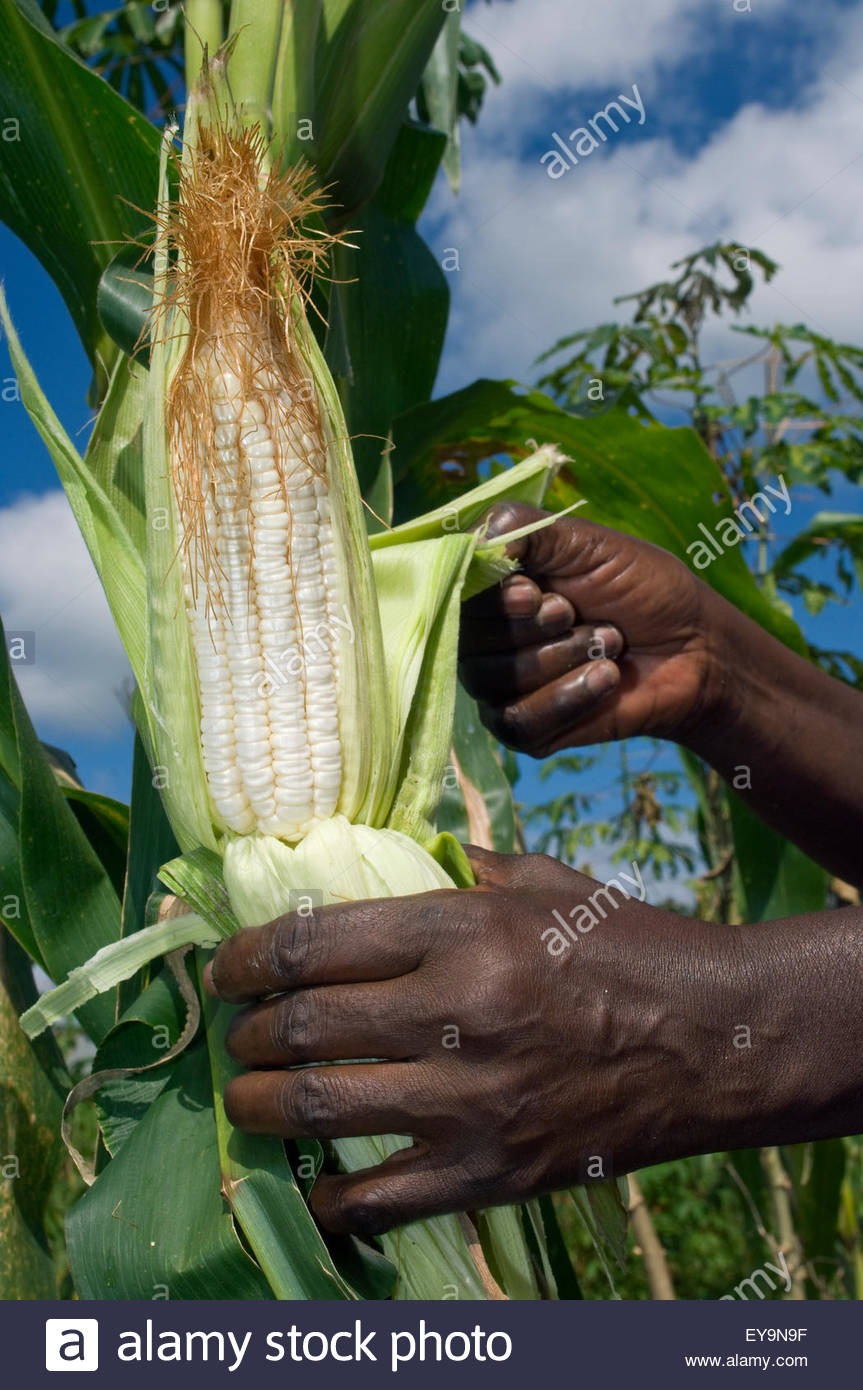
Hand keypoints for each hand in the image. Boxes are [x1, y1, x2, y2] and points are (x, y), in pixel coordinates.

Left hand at [205, 847, 758, 1235]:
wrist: (716, 1042)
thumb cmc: (629, 947)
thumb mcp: (545, 882)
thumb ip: (462, 869)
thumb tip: (392, 857)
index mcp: (464, 929)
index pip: (313, 940)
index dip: (245, 957)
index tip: (223, 971)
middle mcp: (455, 1011)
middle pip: (302, 1025)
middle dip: (246, 1032)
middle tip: (237, 1034)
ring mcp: (470, 1099)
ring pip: (317, 1108)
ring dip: (259, 1103)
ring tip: (245, 1096)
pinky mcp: (490, 1171)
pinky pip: (375, 1198)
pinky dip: (327, 1196)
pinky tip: (311, 1181)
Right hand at [459, 503, 727, 756]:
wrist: (698, 649)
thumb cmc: (645, 590)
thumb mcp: (589, 543)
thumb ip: (526, 528)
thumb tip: (476, 537)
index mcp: (497, 590)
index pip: (456, 596)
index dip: (488, 598)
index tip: (533, 591)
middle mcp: (489, 640)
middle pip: (468, 641)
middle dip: (532, 628)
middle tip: (577, 613)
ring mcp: (503, 688)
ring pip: (491, 682)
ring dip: (559, 659)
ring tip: (610, 642)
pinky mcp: (527, 731)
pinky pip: (518, 722)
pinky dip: (567, 699)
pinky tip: (607, 680)